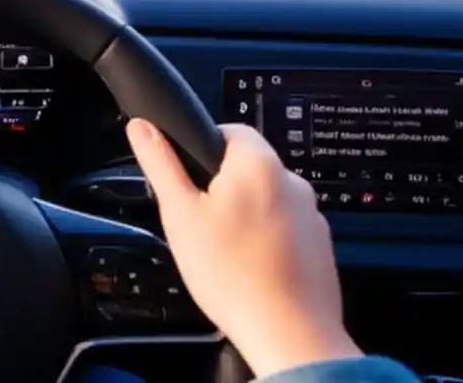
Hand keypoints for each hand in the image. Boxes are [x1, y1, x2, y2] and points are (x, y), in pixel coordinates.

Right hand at [126, 120, 361, 377]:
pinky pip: (285, 230)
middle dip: (221, 189)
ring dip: (245, 216)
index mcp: (258, 162)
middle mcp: (292, 180)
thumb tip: (142, 128)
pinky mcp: (320, 244)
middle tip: (200, 224)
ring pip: (266, 200)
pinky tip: (249, 268)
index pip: (229, 129)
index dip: (202, 151)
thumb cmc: (232, 275)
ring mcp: (312, 214)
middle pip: (247, 167)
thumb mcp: (181, 215)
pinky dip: (266, 241)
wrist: (289, 333)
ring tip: (224, 253)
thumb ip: (162, 165)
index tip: (189, 184)